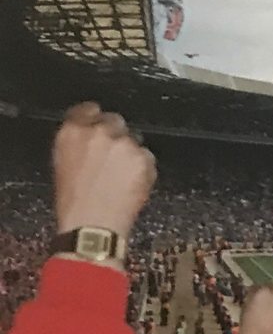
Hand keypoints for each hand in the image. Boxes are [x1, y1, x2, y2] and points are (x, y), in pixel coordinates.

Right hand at [53, 102, 156, 239]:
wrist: (93, 225)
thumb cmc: (74, 202)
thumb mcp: (63, 163)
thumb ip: (77, 141)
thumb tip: (88, 135)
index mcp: (73, 132)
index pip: (88, 109)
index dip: (95, 117)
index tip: (99, 123)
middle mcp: (100, 132)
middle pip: (115, 120)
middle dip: (116, 135)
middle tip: (113, 157)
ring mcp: (124, 144)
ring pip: (135, 140)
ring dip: (130, 153)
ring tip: (121, 176)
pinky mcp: (144, 158)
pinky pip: (148, 157)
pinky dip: (143, 168)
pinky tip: (131, 183)